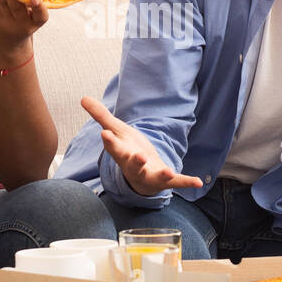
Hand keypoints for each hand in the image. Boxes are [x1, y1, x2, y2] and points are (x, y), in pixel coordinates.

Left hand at [0, 0, 48, 65]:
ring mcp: (6, 24)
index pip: (41, 17)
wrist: (7, 45)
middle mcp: (21, 25)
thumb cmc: (24, 25)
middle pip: (16, 5)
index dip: (38, 6)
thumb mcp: (34, 19)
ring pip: (2, 0)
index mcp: (35, 23)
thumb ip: (35, 4)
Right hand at [80, 96, 202, 196]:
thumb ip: (102, 116)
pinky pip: (176, 183)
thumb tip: (83, 98)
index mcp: (122, 153)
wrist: (140, 177)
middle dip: (135, 160)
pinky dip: (186, 182)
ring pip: (154, 176)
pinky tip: (198, 182)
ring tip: (168, 171)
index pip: (114, 147)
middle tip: (138, 155)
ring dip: (161, 174)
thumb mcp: (117, 131)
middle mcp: (134, 166)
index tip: (105, 134)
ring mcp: (150, 175)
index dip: (110, 141)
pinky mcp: (165, 180)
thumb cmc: (128, 151)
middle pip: (133, 164)